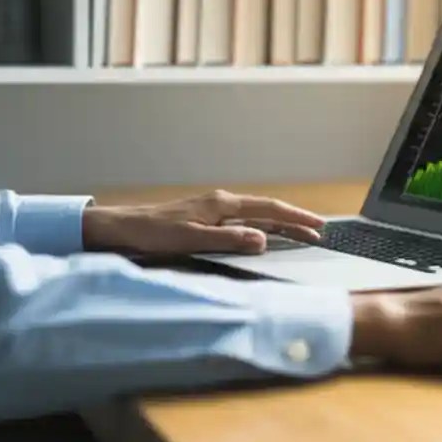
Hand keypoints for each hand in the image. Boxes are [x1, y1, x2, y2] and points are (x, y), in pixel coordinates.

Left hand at [82, 189, 324, 254]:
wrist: (124, 228)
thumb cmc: (154, 234)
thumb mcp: (192, 239)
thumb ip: (229, 239)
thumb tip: (263, 239)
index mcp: (222, 204)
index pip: (268, 208)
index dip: (295, 217)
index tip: (318, 225)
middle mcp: (221, 202)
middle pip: (267, 209)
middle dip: (294, 220)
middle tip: (318, 233)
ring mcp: (213, 209)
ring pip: (256, 215)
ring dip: (279, 224)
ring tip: (300, 235)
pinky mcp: (205, 217)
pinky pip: (243, 220)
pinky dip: (261, 226)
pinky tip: (265, 235)